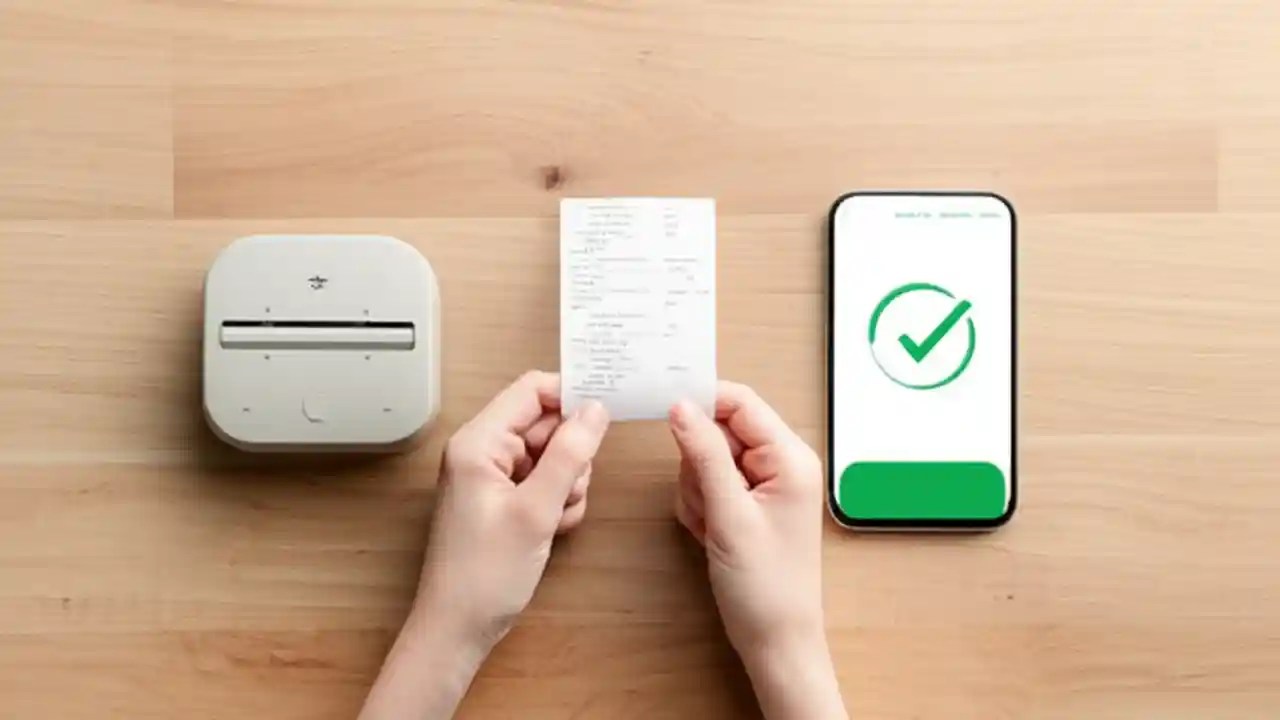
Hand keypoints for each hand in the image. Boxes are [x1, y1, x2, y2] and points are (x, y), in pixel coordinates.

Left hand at [359, 371, 609, 719]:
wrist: (458, 629)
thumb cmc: (484, 574)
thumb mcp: (536, 510)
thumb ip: (569, 455)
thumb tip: (597, 409)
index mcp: (478, 442)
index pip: (533, 390)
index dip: (571, 397)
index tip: (605, 417)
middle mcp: (483, 451)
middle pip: (547, 424)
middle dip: (570, 456)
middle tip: (567, 491)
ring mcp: (493, 476)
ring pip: (553, 456)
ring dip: (567, 484)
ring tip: (553, 519)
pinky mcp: (504, 500)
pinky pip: (545, 483)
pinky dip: (557, 503)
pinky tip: (550, 531)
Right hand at [669, 382, 846, 719]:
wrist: (776, 642)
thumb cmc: (765, 586)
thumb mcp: (729, 516)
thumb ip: (704, 455)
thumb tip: (680, 404)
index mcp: (790, 457)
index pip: (740, 402)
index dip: (701, 401)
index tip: (662, 407)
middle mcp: (781, 463)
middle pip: (719, 430)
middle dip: (698, 464)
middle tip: (706, 504)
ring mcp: (763, 484)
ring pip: (707, 458)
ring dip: (697, 491)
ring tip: (713, 528)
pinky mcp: (747, 503)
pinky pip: (708, 484)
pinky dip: (700, 507)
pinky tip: (711, 536)